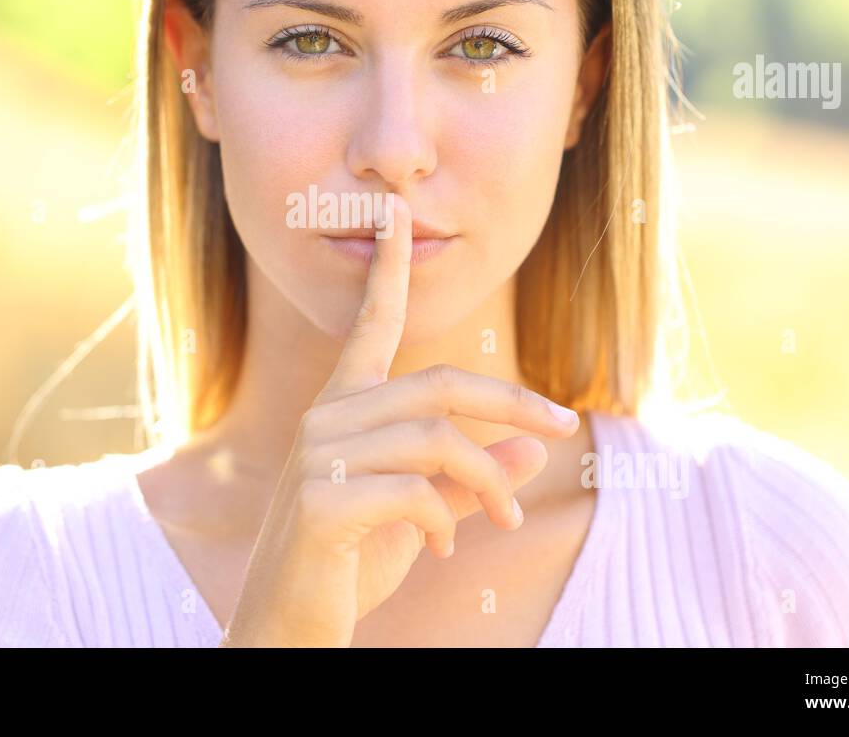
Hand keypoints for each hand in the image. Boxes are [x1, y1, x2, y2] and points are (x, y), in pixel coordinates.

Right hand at [220, 194, 581, 646]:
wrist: (286, 632)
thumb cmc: (348, 568)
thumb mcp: (420, 517)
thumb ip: (469, 478)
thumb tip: (531, 446)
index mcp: (342, 411)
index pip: (372, 327)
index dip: (389, 272)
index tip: (399, 216)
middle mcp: (325, 420)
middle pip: (439, 384)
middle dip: (512, 401)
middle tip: (562, 429)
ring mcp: (317, 458)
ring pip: (436, 438)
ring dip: (489, 482)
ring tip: (503, 524)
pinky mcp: (320, 502)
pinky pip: (417, 492)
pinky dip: (447, 522)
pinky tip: (441, 551)